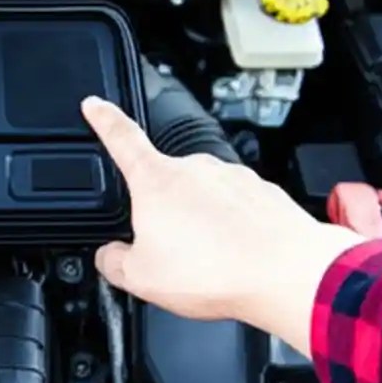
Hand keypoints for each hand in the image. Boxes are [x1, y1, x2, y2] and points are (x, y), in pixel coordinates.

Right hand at [81, 97, 362, 352]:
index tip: (95, 105)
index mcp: (156, 180)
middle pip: (166, 186)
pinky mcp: (263, 192)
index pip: (121, 138)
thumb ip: (114, 261)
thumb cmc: (215, 270)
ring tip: (211, 265)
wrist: (286, 273)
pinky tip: (237, 260)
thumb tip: (109, 255)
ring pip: (204, 201)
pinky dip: (234, 232)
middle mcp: (195, 168)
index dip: (104, 119)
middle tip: (172, 255)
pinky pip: (237, 211)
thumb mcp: (141, 277)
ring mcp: (232, 177)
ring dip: (202, 227)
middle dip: (166, 215)